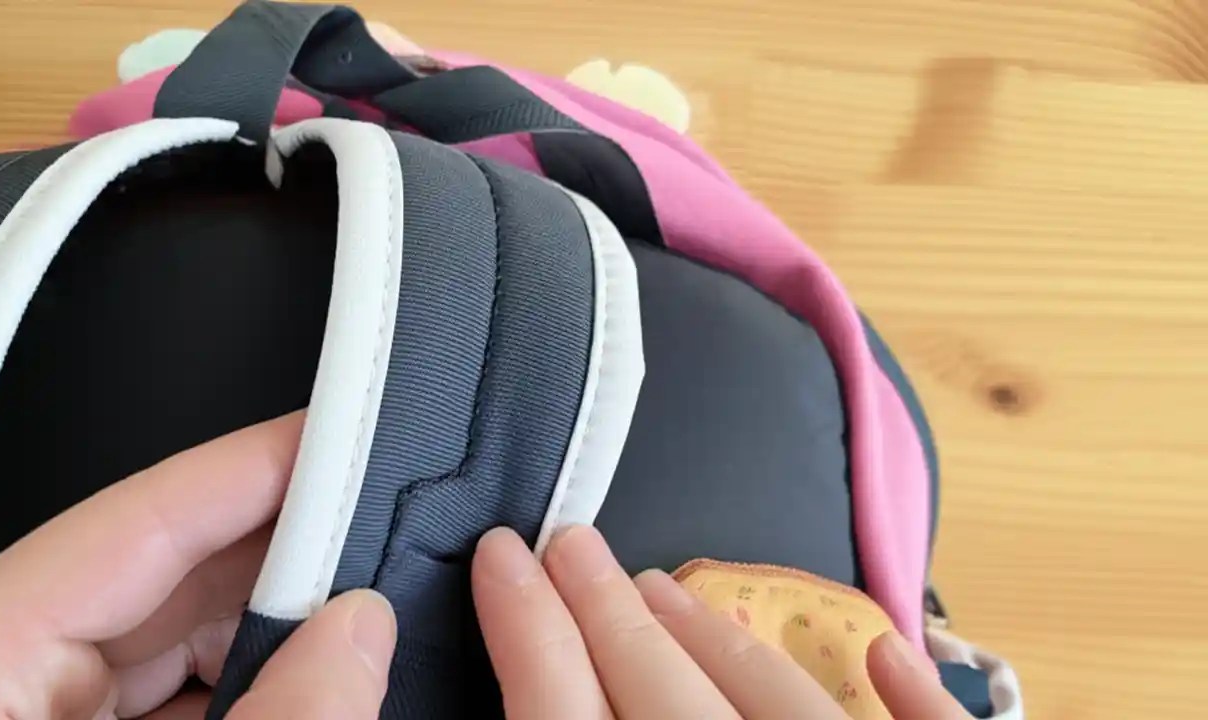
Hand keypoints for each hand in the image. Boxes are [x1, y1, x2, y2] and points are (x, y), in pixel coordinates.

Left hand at [0, 414, 396, 718]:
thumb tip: (357, 636)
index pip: (139, 515)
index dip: (259, 465)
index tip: (352, 431)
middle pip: (168, 572)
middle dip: (289, 560)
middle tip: (387, 545)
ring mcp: (23, 704)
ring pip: (177, 637)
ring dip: (275, 634)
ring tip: (365, 624)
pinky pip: (164, 693)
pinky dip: (241, 688)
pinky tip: (312, 686)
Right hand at [471, 525, 971, 718]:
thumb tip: (544, 684)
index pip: (562, 719)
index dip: (528, 631)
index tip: (501, 556)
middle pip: (660, 696)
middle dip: (604, 610)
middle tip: (565, 540)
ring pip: (773, 706)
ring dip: (714, 637)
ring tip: (660, 585)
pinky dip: (917, 700)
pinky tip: (887, 645)